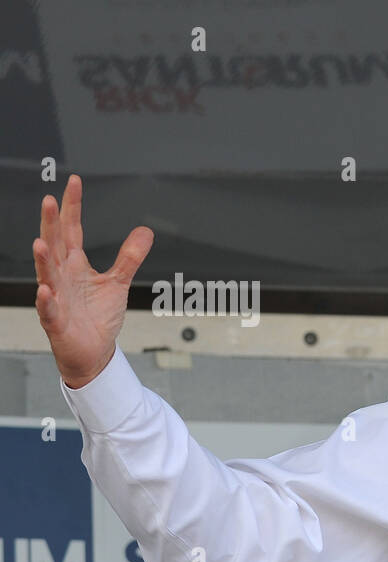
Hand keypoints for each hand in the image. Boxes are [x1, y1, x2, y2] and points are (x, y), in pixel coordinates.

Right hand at [33, 174, 153, 387]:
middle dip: (52, 225)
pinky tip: (45, 290)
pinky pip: (48, 310)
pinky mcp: (56, 322)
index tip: (74, 182)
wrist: (93, 352)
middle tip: (50, 200)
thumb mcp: (118, 283)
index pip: (72, 230)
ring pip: (47, 275)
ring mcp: (57, 298)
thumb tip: (145, 231)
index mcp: (75, 265)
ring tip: (41, 242)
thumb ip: (129, 257)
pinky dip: (46, 300)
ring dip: (43, 259)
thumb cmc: (98, 317)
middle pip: (55, 246)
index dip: (72, 207)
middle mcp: (62, 277)